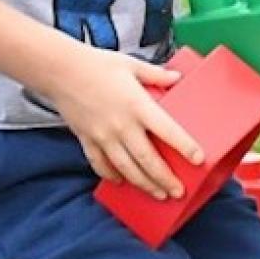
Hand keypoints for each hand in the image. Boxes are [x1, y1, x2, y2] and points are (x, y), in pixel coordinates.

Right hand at [49, 47, 202, 198]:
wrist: (60, 69)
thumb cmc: (97, 64)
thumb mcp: (131, 65)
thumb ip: (156, 75)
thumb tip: (177, 77)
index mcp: (138, 105)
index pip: (167, 130)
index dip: (185, 146)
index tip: (199, 159)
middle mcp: (122, 125)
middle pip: (148, 160)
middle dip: (165, 179)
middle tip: (179, 192)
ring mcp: (103, 136)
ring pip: (127, 168)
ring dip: (144, 184)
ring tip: (159, 195)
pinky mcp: (87, 140)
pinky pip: (101, 164)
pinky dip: (112, 176)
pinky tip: (123, 182)